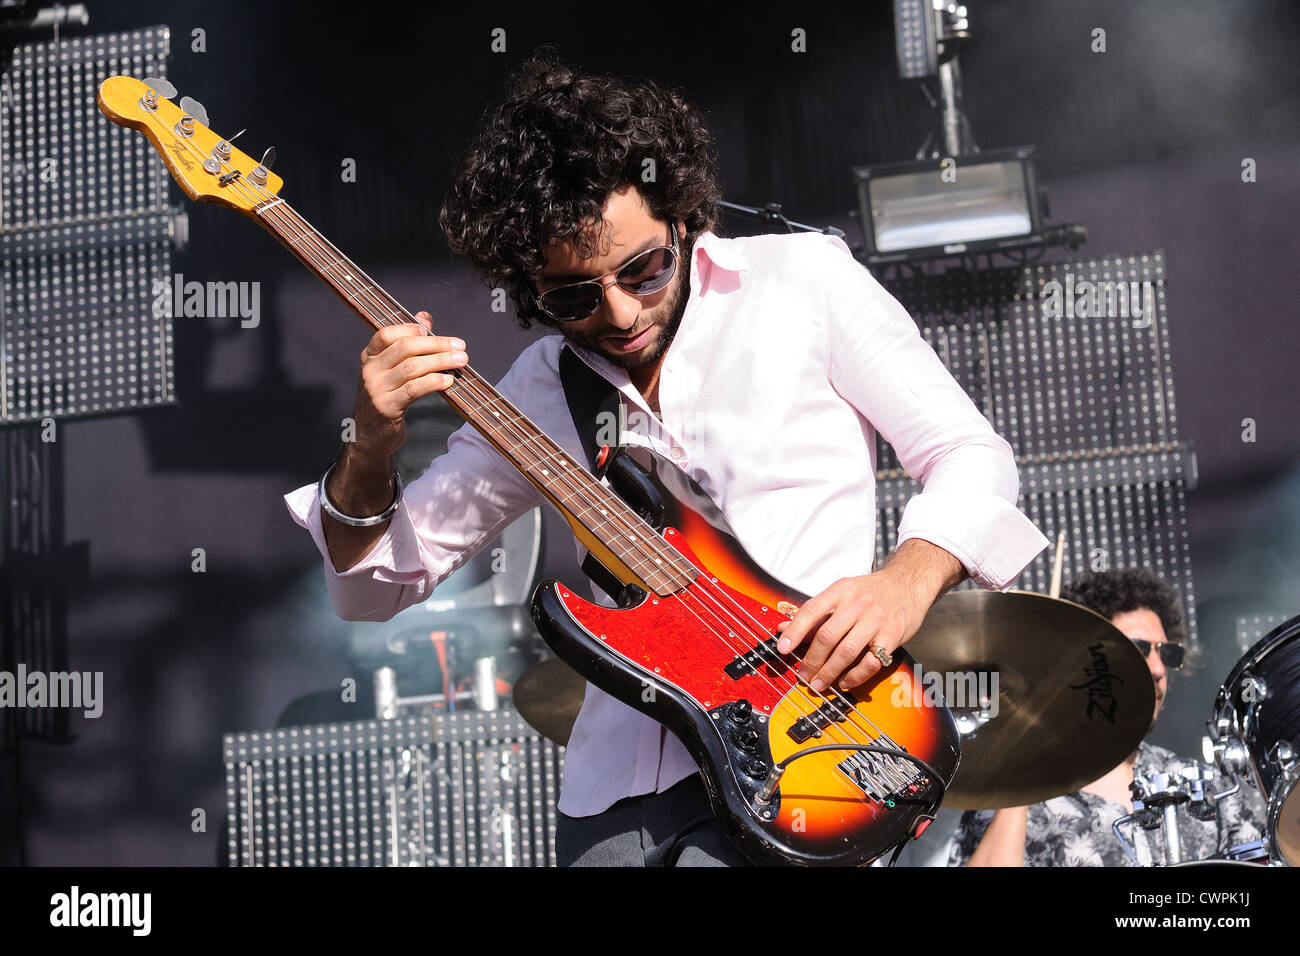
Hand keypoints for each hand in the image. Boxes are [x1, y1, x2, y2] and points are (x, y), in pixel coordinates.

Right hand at [353, 310, 467, 458]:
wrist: (370, 436)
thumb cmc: (387, 398)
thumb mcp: (392, 370)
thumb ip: (407, 343)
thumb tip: (424, 317)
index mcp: (370, 357)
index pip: (387, 334)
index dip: (410, 329)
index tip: (431, 330)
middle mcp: (370, 370)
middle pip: (405, 348)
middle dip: (436, 345)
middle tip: (460, 347)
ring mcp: (376, 389)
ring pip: (412, 368)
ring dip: (440, 362)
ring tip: (461, 361)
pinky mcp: (386, 407)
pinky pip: (413, 390)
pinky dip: (434, 382)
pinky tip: (448, 381)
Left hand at [774, 569, 931, 691]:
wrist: (908, 583)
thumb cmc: (870, 591)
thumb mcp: (842, 593)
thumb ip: (815, 614)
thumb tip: (783, 630)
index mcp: (840, 591)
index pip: (812, 610)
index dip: (795, 631)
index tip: (782, 649)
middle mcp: (857, 604)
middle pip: (827, 636)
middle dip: (812, 660)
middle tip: (803, 676)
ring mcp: (876, 620)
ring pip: (847, 651)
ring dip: (829, 672)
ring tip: (818, 684)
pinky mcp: (892, 636)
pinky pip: (871, 662)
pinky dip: (855, 676)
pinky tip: (845, 681)